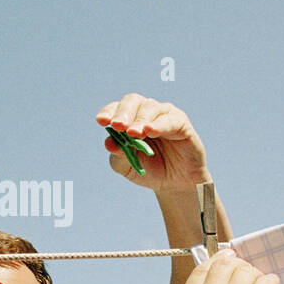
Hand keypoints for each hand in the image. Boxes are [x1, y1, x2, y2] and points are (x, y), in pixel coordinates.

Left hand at [95, 94, 210, 190]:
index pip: (116, 108)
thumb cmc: (149, 170)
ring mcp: (164, 114)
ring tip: (133, 133)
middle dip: (123, 113)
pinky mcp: (180, 122)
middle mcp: (145, 112)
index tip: (102, 121)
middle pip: (132, 101)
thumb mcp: (128, 167)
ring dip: (140, 120)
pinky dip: (159, 124)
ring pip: (150, 107)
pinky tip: (150, 130)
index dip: (109, 112)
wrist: (174, 183)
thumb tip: (109, 143)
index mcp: (129, 119)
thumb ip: (118, 155)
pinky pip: (169, 120)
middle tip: (118, 126)